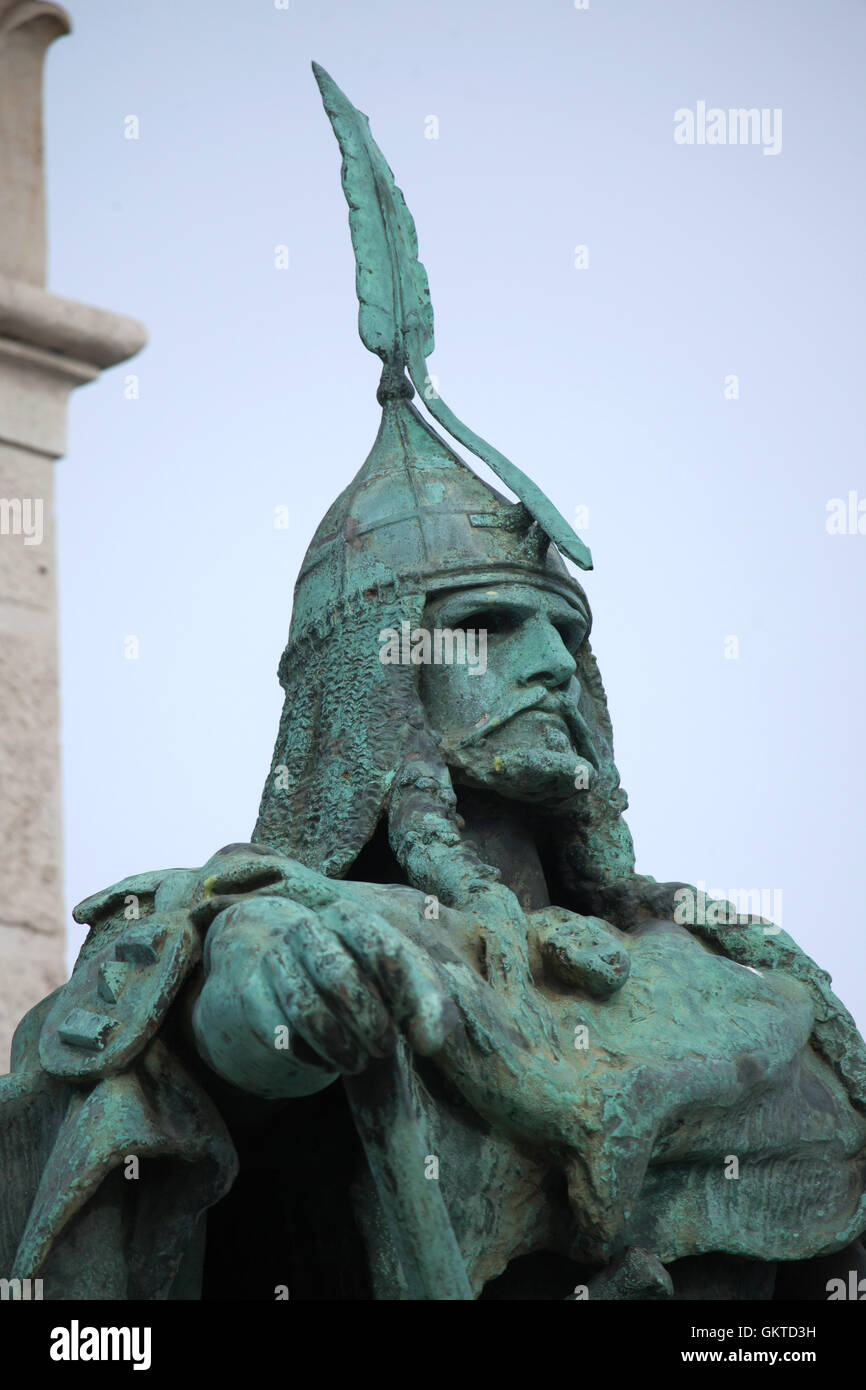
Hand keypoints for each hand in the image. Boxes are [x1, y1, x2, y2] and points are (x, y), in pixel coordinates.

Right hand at [190, 845, 458, 1098]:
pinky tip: (325, 1060)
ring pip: (307, 1009)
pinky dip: (310, 1054)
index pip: (381, 946)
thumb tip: (433, 1042)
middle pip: (341, 978)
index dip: (408, 995)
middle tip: (385, 1048)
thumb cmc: (347, 982)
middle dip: (370, 1023)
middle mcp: (307, 930)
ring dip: (340, 1045)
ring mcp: (273, 961)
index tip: (427, 1039)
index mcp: (348, 917)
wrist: (268, 981)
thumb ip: (425, 1003)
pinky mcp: (249, 996)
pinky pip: (280, 1032)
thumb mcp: (391, 982)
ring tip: (359, 1061)